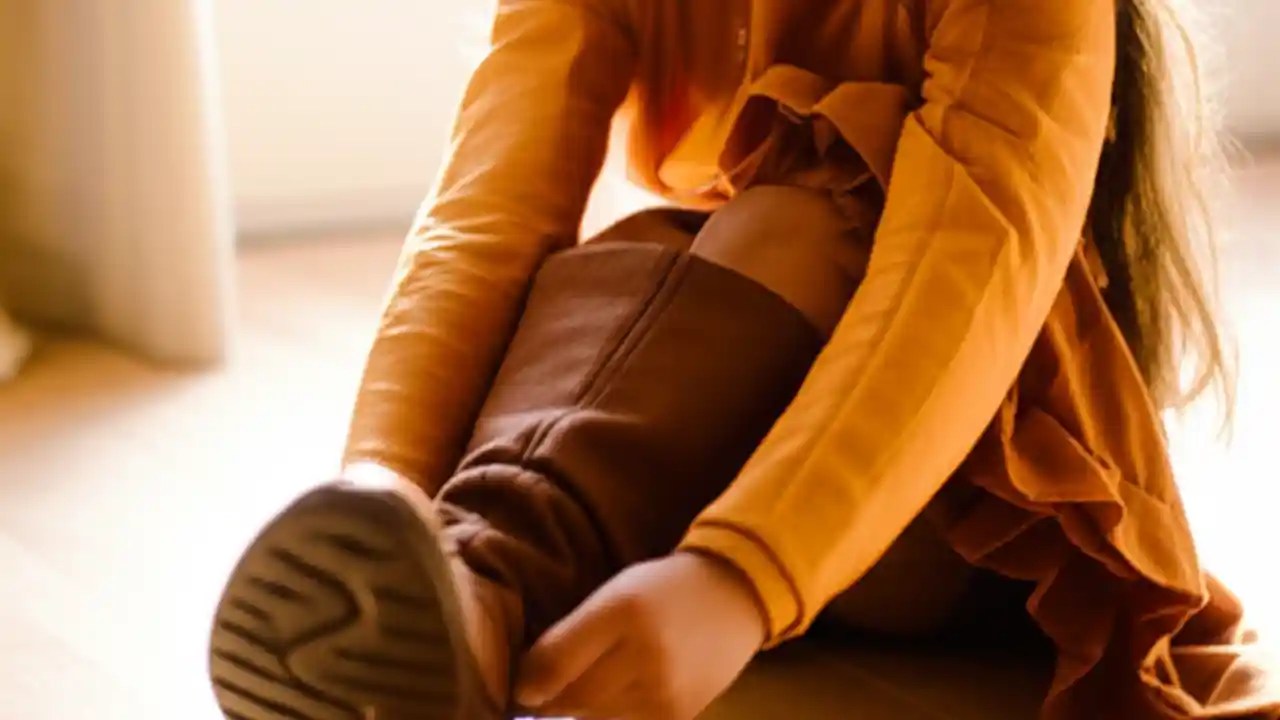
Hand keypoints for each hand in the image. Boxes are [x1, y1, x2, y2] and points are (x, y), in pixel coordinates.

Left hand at [514, 552, 767, 719]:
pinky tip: (611, 701)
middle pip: (571, 699)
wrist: (733, 599)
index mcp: (623, 612)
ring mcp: (665, 693)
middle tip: (541, 695)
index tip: (521, 684)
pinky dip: (608, 719)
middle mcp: (645, 655)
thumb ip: (572, 633)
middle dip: (549, 701)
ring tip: (580, 692)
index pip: (553, 664)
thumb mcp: (615, 593)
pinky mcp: (678, 717)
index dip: (526, 681)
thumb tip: (528, 683)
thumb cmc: (662, 590)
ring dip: (577, 713)